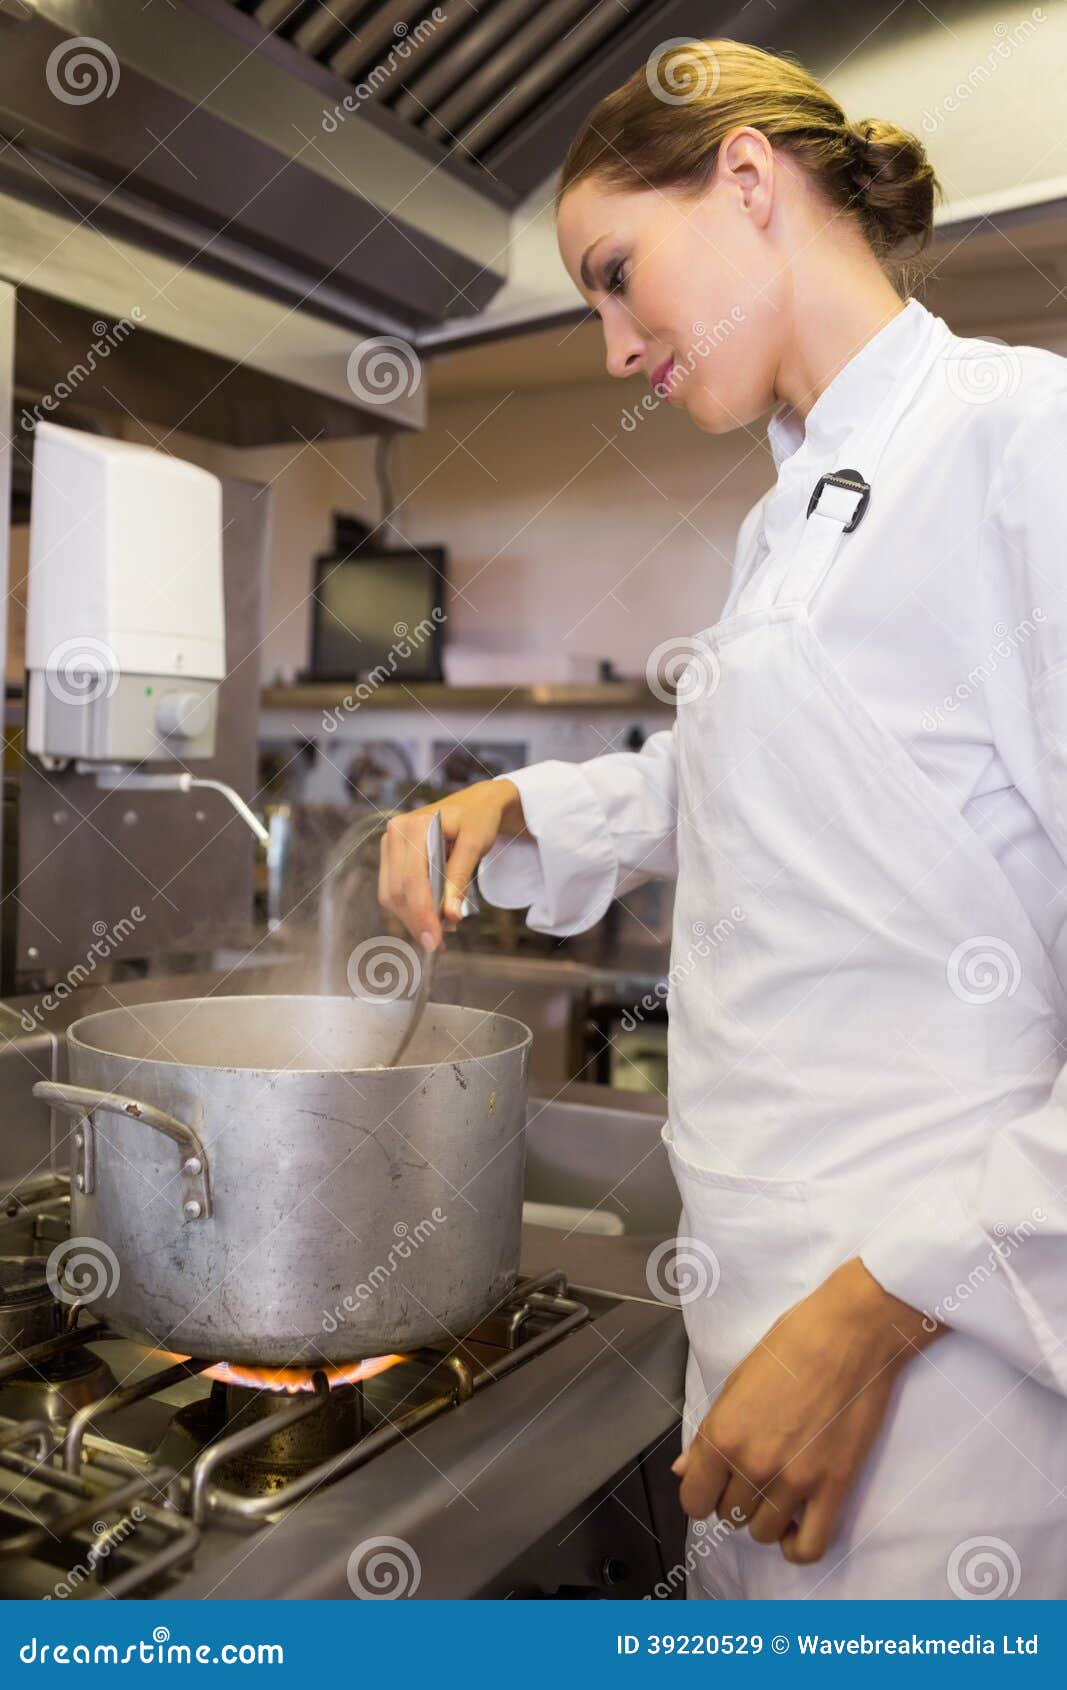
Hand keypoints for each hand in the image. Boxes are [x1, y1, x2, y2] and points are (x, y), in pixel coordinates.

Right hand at [378, 780, 527, 949]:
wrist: (475, 803)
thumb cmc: (478, 820)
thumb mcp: (475, 845)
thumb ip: (459, 879)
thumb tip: (449, 917)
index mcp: (414, 827)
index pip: (412, 880)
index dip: (422, 914)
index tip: (435, 940)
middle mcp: (395, 833)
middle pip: (397, 891)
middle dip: (417, 921)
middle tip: (440, 943)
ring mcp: (390, 844)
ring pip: (391, 895)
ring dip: (413, 918)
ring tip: (441, 930)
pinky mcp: (392, 855)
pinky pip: (393, 890)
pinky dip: (410, 909)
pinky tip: (430, 918)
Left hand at [673, 1257, 943, 1563]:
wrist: (851, 1333)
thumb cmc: (793, 1344)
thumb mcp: (737, 1381)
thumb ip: (709, 1434)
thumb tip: (683, 1470)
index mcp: (722, 1434)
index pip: (693, 1500)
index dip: (702, 1495)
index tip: (716, 1484)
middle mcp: (752, 1463)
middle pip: (729, 1516)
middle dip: (736, 1499)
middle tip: (754, 1474)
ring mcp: (794, 1480)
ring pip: (763, 1533)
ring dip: (766, 1517)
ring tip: (778, 1492)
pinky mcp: (833, 1487)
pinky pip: (809, 1546)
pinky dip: (798, 1546)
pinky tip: (797, 1525)